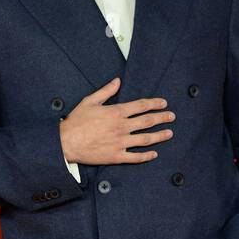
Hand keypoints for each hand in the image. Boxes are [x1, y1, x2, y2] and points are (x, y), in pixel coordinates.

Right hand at [59, 77, 175, 165]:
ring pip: (145, 139)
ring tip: (169, 133)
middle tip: (172, 117)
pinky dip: (146, 156)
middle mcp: (122, 127)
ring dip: (160, 136)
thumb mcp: (90, 101)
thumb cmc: (76, 121)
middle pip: (147, 121)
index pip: (141, 106)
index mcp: (116, 112)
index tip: (164, 103)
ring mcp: (120, 142)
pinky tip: (154, 154)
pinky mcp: (116, 156)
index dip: (155, 104)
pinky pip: (135, 157)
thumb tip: (117, 81)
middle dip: (162, 118)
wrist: (66, 142)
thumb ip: (106, 91)